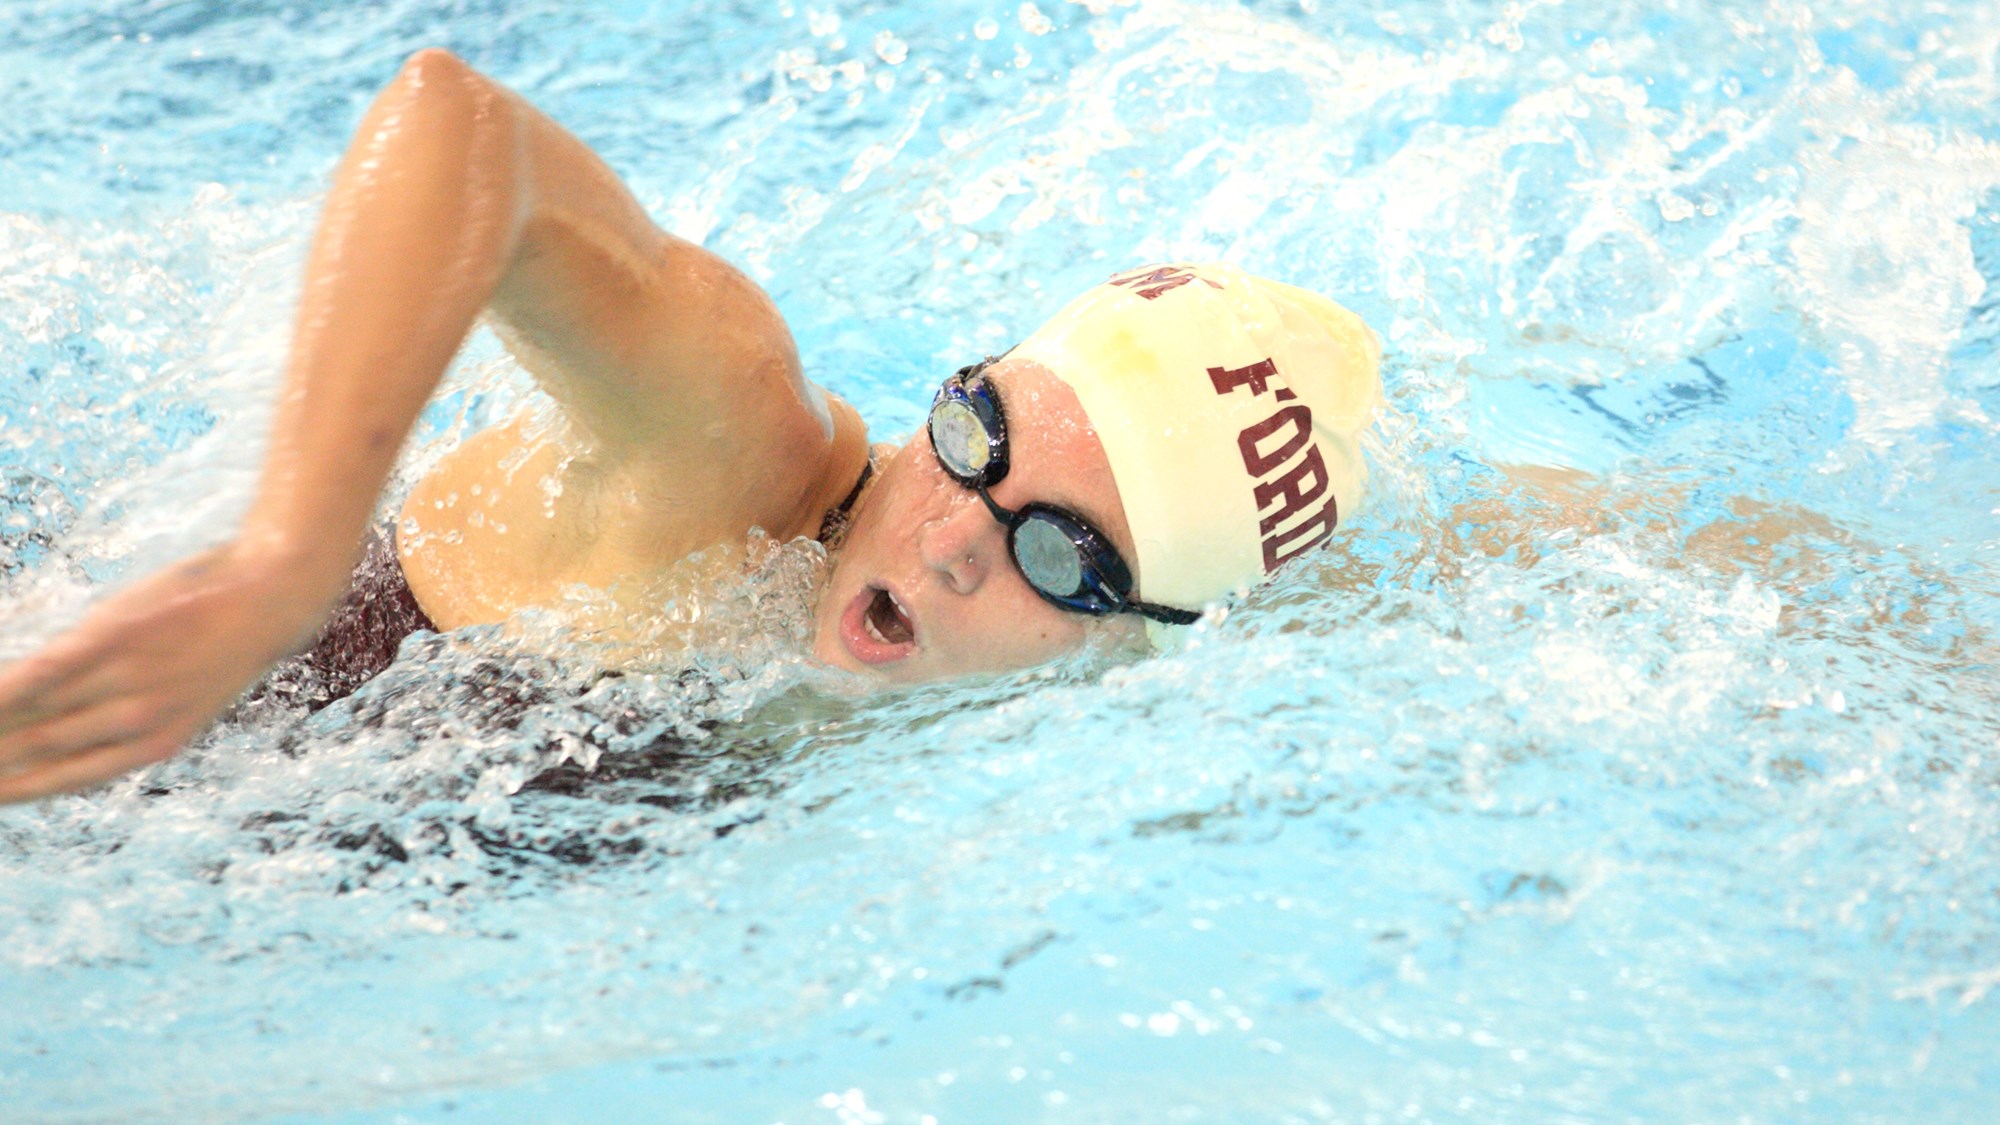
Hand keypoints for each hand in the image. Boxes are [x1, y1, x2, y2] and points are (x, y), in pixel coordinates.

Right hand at [0, 539, 338, 803]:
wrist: (274, 596)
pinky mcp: (119, 636)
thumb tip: (60, 724)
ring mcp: (126, 680)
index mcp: (150, 746)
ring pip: (34, 715)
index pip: (59, 779)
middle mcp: (134, 722)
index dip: (10, 792)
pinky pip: (50, 669)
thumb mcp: (182, 698)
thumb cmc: (220, 645)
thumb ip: (124, 718)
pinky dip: (9, 687)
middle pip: (34, 750)